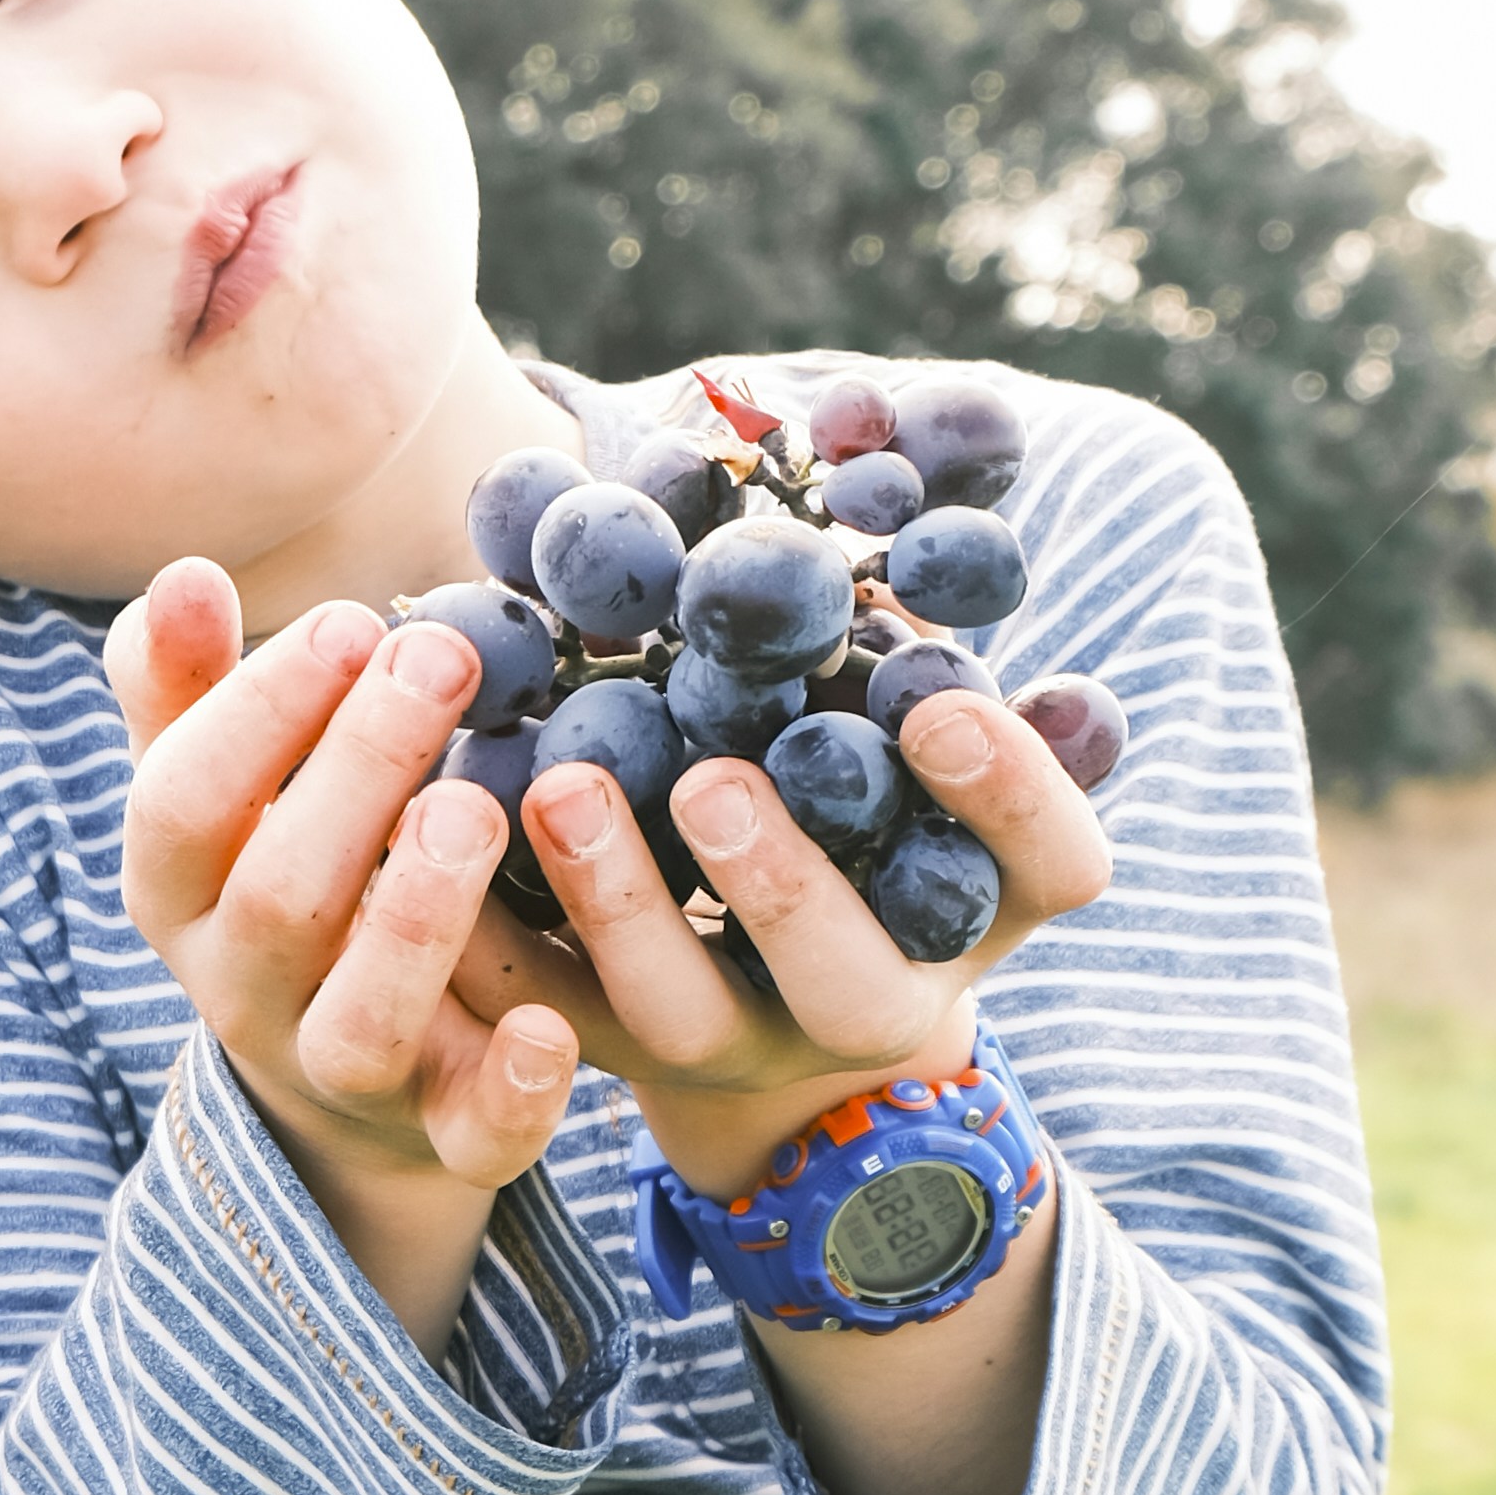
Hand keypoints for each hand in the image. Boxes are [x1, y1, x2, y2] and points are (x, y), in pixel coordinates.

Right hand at [107, 564, 579, 1321]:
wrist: (345, 1081)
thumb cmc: (287, 873)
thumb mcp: (224, 788)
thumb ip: (189, 688)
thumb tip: (183, 576)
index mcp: (177, 898)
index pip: (180, 808)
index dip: (258, 712)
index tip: (351, 621)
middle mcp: (243, 994)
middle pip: (279, 899)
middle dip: (359, 772)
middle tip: (442, 659)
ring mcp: (340, 1074)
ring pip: (361, 1022)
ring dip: (418, 914)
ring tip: (477, 805)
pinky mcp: (443, 1136)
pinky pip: (470, 1138)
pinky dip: (511, 1089)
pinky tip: (550, 1026)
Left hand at [499, 682, 1112, 1196]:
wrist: (754, 942)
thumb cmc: (850, 765)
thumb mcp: (905, 709)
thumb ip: (903, 626)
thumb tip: (876, 443)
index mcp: (985, 905)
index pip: (1050, 865)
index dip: (1009, 793)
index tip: (940, 703)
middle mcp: (877, 998)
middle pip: (854, 986)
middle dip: (784, 890)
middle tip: (716, 781)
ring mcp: (743, 1040)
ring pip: (684, 1016)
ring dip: (620, 904)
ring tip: (562, 786)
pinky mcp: (613, 1051)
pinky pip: (544, 1019)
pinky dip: (490, 936)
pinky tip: (444, 837)